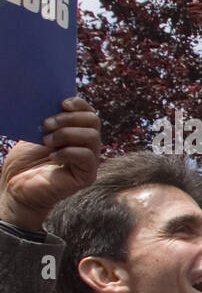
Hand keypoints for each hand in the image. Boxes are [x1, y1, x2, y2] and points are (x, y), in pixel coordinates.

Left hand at [0, 98, 100, 229]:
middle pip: (93, 121)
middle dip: (69, 118)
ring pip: (92, 137)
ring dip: (67, 134)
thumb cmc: (24, 163)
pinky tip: (53, 156)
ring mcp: (88, 161)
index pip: (89, 113)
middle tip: (46, 124)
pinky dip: (68, 152)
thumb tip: (53, 102)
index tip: (61, 103)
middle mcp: (86, 146)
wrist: (17, 189)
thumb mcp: (34, 134)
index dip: (79, 104)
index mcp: (76, 133)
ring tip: (46, 141)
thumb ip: (49, 120)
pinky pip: (86, 156)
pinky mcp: (86, 176)